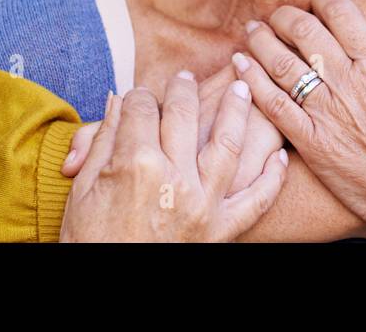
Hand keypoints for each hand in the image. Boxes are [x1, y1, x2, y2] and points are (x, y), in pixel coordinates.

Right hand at [59, 75, 287, 241]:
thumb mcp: (84, 189)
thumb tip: (118, 99)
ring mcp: (203, 204)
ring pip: (228, 143)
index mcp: (134, 163)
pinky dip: (274, 177)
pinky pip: (258, 199)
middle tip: (187, 77)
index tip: (140, 96)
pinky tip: (281, 156)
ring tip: (242, 89)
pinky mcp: (222, 230)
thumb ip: (102, 140)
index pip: (141, 108)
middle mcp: (174, 178)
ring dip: (237, 110)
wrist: (107, 289)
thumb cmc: (89, 240)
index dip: (139, 96)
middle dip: (184, 88)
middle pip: (183, 114)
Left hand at [232, 0, 365, 241]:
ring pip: (282, 64)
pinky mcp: (313, 144)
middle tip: (276, 13)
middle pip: (305, 32)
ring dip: (262, 41)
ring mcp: (328, 114)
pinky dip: (253, 81)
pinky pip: (274, 106)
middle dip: (286, 15)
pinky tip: (241, 65)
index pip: (340, 12)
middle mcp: (349, 82)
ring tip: (252, 31)